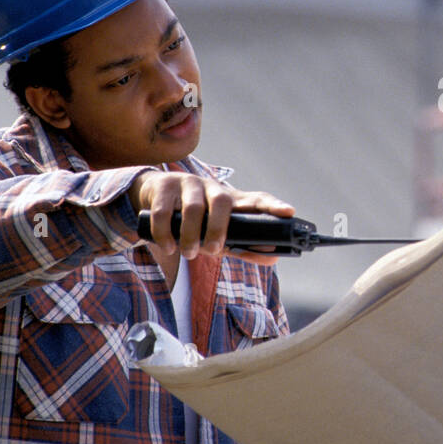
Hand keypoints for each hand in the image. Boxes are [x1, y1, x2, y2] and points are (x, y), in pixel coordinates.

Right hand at [130, 170, 294, 265]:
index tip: (289, 212)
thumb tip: (273, 259)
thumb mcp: (220, 234)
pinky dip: (165, 232)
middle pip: (222, 202)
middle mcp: (211, 187)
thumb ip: (244, 247)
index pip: (257, 199)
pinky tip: (168, 246)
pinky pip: (164, 211)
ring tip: (189, 253)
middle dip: (218, 229)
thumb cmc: (196, 220)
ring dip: (191, 235)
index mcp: (231, 200)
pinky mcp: (164, 186)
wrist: (153, 196)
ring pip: (193, 207)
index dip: (273, 205)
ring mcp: (187, 184)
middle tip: (212, 251)